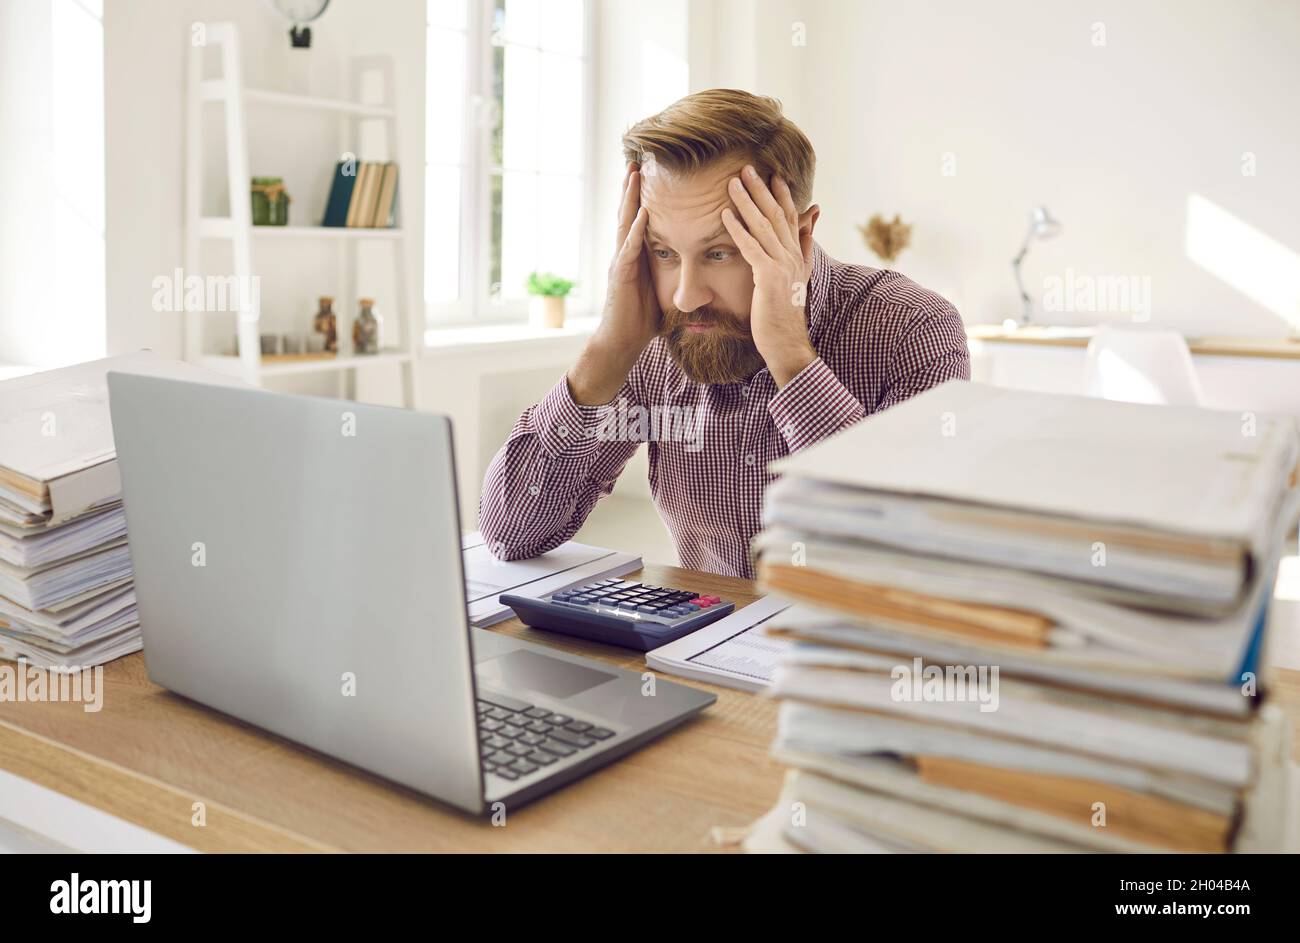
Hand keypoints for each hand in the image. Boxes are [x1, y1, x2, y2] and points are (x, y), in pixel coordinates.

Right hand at [569, 162, 662, 404]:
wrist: (622, 342)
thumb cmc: (643, 320)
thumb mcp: (661, 290)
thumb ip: (671, 273)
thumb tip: (693, 266)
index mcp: (636, 256)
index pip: (640, 220)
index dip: (643, 197)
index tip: (650, 173)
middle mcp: (625, 254)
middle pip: (629, 214)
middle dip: (632, 187)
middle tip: (637, 159)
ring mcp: (621, 263)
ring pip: (626, 224)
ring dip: (630, 199)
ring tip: (634, 174)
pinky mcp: (621, 276)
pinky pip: (630, 248)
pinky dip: (636, 230)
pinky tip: (643, 213)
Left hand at [721, 166, 816, 387]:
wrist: (786, 342)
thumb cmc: (784, 313)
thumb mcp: (797, 277)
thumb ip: (805, 247)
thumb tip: (813, 222)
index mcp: (797, 254)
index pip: (790, 217)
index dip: (781, 194)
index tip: (771, 174)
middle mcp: (792, 255)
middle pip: (776, 214)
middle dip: (761, 189)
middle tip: (746, 167)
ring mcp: (782, 265)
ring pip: (763, 226)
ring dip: (747, 202)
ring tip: (732, 182)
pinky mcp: (769, 277)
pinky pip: (751, 247)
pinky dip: (738, 229)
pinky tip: (726, 214)